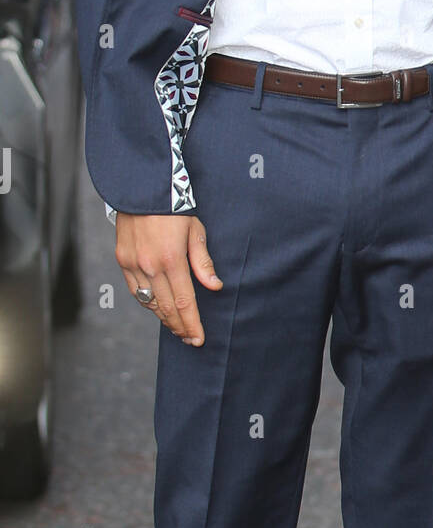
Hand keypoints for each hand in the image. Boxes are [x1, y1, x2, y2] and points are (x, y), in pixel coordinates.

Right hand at [115, 213, 222, 345]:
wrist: (143, 189)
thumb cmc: (175, 209)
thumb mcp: (196, 231)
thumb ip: (203, 262)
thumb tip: (214, 287)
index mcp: (171, 259)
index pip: (184, 301)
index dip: (191, 322)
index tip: (198, 338)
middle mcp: (149, 266)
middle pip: (165, 307)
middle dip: (179, 326)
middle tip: (190, 338)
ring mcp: (133, 265)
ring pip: (148, 302)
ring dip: (163, 317)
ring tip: (177, 327)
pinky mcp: (122, 260)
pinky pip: (135, 290)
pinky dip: (147, 302)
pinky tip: (157, 308)